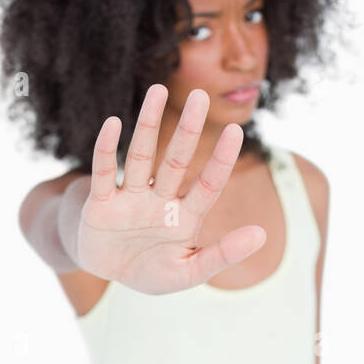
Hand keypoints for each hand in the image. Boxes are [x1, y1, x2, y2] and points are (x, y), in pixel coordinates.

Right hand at [75, 84, 266, 292]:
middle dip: (188, 130)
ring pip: (141, 155)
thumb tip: (262, 235)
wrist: (108, 273)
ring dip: (149, 125)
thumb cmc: (152, 270)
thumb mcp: (189, 272)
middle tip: (201, 96)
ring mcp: (131, 198)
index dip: (221, 160)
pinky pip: (105, 172)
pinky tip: (114, 123)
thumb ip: (223, 254)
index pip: (208, 185)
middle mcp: (160, 199)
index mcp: (185, 216)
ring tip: (158, 91)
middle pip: (176, 160)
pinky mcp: (101, 203)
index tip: (236, 131)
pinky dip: (107, 149)